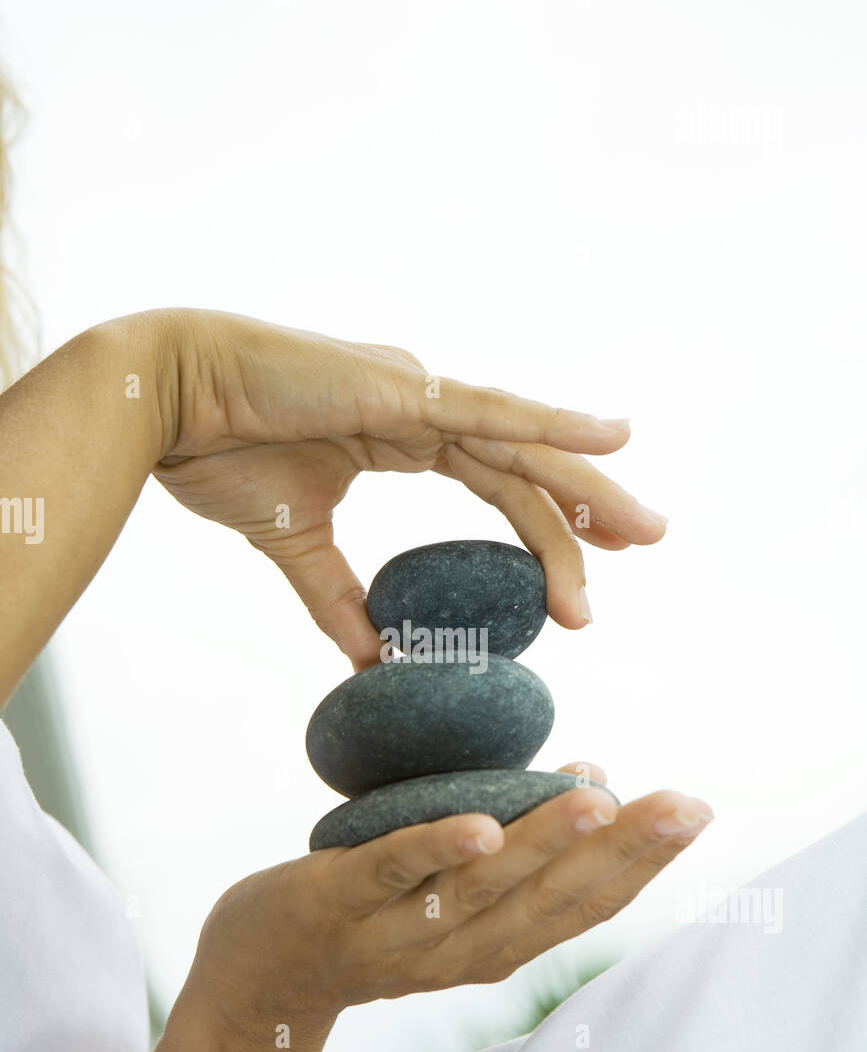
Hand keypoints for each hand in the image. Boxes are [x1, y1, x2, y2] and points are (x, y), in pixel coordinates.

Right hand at [149, 311, 667, 668]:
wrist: (162, 400)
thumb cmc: (217, 450)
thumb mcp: (294, 539)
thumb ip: (338, 597)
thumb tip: (372, 660)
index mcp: (400, 433)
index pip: (496, 483)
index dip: (543, 527)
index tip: (577, 580)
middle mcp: (421, 408)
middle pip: (525, 465)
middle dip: (585, 509)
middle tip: (644, 545)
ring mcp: (415, 393)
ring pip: (520, 446)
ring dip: (584, 488)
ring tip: (641, 531)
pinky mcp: (398, 391)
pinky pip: (488, 412)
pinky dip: (551, 424)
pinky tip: (611, 439)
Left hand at [187, 769, 712, 1031]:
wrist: (256, 980)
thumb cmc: (370, 917)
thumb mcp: (453, 894)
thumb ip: (518, 852)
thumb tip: (594, 778)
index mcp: (493, 945)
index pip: (582, 907)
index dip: (642, 865)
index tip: (696, 814)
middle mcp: (457, 952)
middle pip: (550, 902)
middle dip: (622, 852)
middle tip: (683, 805)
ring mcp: (394, 934)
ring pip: (480, 890)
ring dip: (543, 846)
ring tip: (597, 799)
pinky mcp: (332, 905)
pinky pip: (391, 874)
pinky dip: (436, 852)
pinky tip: (480, 826)